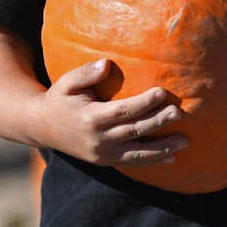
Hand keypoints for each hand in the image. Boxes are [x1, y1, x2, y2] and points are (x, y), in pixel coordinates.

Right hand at [42, 58, 186, 165]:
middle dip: (159, 122)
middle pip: (134, 131)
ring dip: (162, 148)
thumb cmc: (59, 98)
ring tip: (185, 141)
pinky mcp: (104, 161)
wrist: (42, 128)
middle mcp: (98, 139)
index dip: (144, 103)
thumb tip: (106, 64)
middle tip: (180, 113)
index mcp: (91, 118)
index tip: (162, 92)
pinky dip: (152, 161)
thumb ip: (85, 73)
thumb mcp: (66, 82)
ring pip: (137, 154)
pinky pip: (131, 163)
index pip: (123, 111)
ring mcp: (102, 154)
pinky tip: (171, 157)